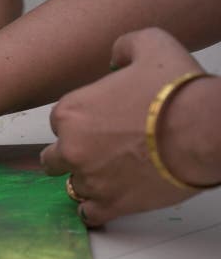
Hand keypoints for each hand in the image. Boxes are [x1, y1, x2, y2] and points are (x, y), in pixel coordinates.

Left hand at [40, 28, 216, 226]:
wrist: (204, 130)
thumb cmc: (177, 90)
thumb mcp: (151, 44)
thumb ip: (124, 46)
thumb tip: (115, 56)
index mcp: (71, 112)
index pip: (59, 122)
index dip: (79, 124)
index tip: (98, 124)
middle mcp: (72, 148)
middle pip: (53, 158)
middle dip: (72, 155)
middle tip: (98, 151)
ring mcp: (90, 180)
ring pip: (73, 186)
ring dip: (89, 181)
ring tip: (114, 174)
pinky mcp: (111, 205)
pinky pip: (89, 213)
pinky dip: (97, 208)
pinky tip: (112, 197)